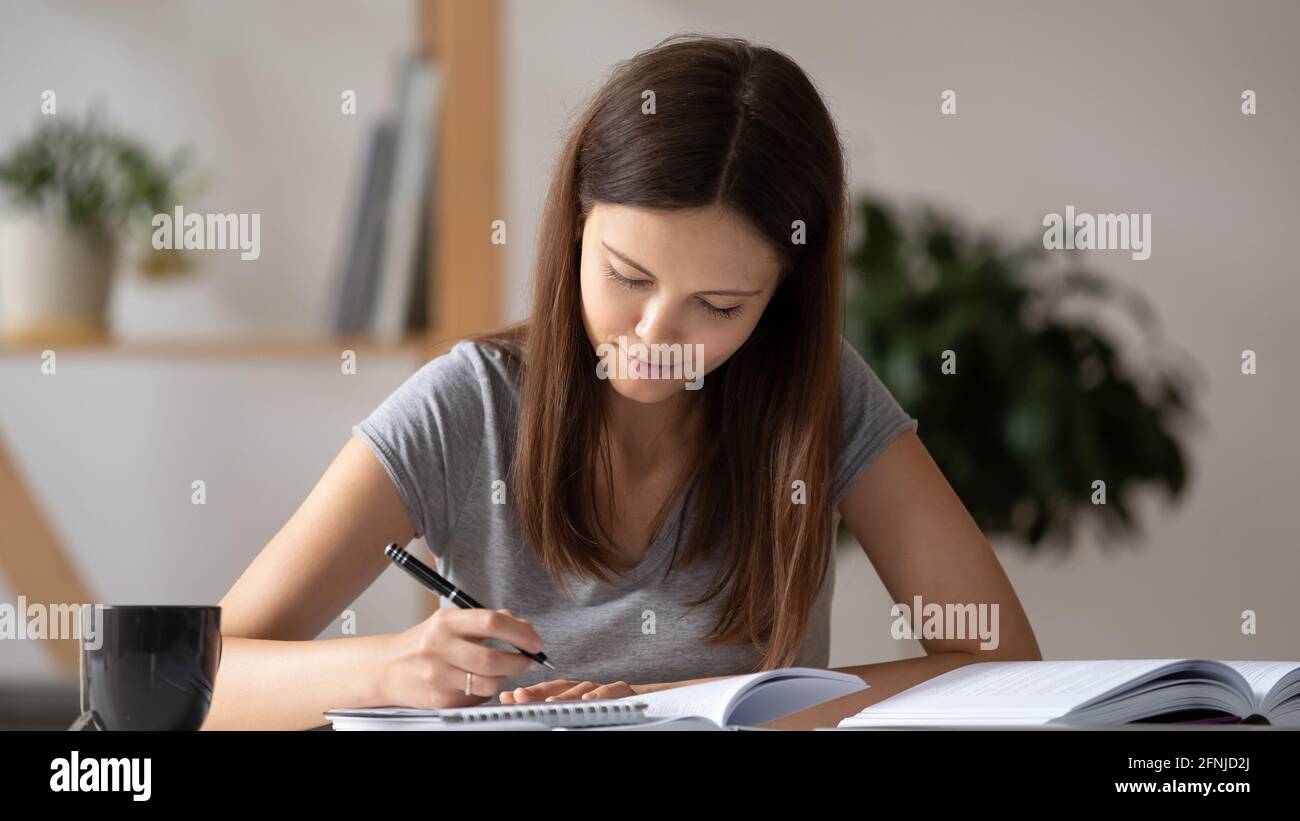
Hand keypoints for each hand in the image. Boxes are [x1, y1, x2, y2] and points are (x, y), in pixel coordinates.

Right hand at [376, 608, 544, 708]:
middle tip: (527, 662)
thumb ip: (488, 621)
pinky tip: (476, 684)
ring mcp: (438, 675)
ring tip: (501, 672)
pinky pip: (476, 698)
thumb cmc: (425, 643)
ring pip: (488, 683)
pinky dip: (485, 692)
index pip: (492, 622)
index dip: (520, 633)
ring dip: (503, 680)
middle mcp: (440, 647)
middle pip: (492, 659)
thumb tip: (526, 629)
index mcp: (447, 621)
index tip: (535, 642)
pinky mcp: (439, 699)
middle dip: (519, 662)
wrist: (387, 668)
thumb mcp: (451, 622)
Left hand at [499, 679, 641, 702]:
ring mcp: (607, 689)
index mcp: (576, 694)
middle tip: (518, 697)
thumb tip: (526, 710)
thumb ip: (562, 712)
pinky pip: (614, 690)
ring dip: (565, 695)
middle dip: (538, 691)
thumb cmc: (617, 710)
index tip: (504, 698)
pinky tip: (589, 701)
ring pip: (584, 688)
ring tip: (550, 703)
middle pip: (560, 686)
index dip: (528, 693)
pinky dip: (601, 694)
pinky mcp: (627, 692)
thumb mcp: (587, 713)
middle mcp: (588, 689)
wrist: (657, 704)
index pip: (548, 691)